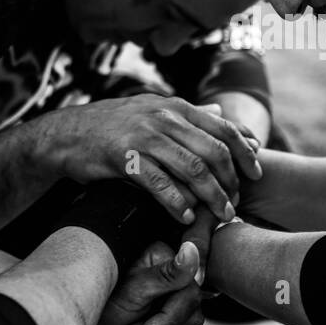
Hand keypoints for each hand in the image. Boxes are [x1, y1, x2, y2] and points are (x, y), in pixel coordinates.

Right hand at [36, 96, 262, 224]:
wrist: (68, 132)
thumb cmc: (116, 125)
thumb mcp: (155, 111)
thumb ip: (190, 116)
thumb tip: (224, 115)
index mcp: (176, 107)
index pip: (224, 128)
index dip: (245, 151)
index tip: (257, 172)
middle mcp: (165, 118)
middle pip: (214, 151)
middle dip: (232, 180)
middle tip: (237, 202)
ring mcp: (145, 137)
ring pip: (193, 169)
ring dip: (212, 196)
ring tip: (221, 215)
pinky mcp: (125, 158)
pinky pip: (161, 184)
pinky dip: (178, 203)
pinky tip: (187, 216)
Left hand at [89, 240, 203, 324]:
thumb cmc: (98, 304)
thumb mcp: (133, 290)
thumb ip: (167, 274)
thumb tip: (192, 249)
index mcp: (167, 261)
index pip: (190, 295)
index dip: (169, 319)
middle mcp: (173, 280)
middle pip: (193, 316)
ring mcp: (170, 302)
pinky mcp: (165, 322)